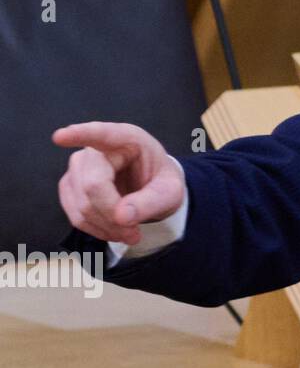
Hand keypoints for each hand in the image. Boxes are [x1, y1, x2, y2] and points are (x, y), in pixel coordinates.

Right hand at [51, 122, 184, 245]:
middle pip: (92, 185)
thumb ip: (150, 202)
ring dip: (106, 226)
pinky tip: (113, 231)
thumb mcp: (170, 192)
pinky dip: (95, 229)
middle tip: (135, 233)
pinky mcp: (70, 186)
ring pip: (81, 204)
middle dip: (113, 216)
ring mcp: (79, 167)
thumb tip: (121, 217)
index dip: (80, 134)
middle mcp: (97, 149)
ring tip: (129, 234)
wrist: (153, 189)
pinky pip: (75, 215)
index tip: (61, 136)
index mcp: (127, 139)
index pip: (101, 134)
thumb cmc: (161, 182)